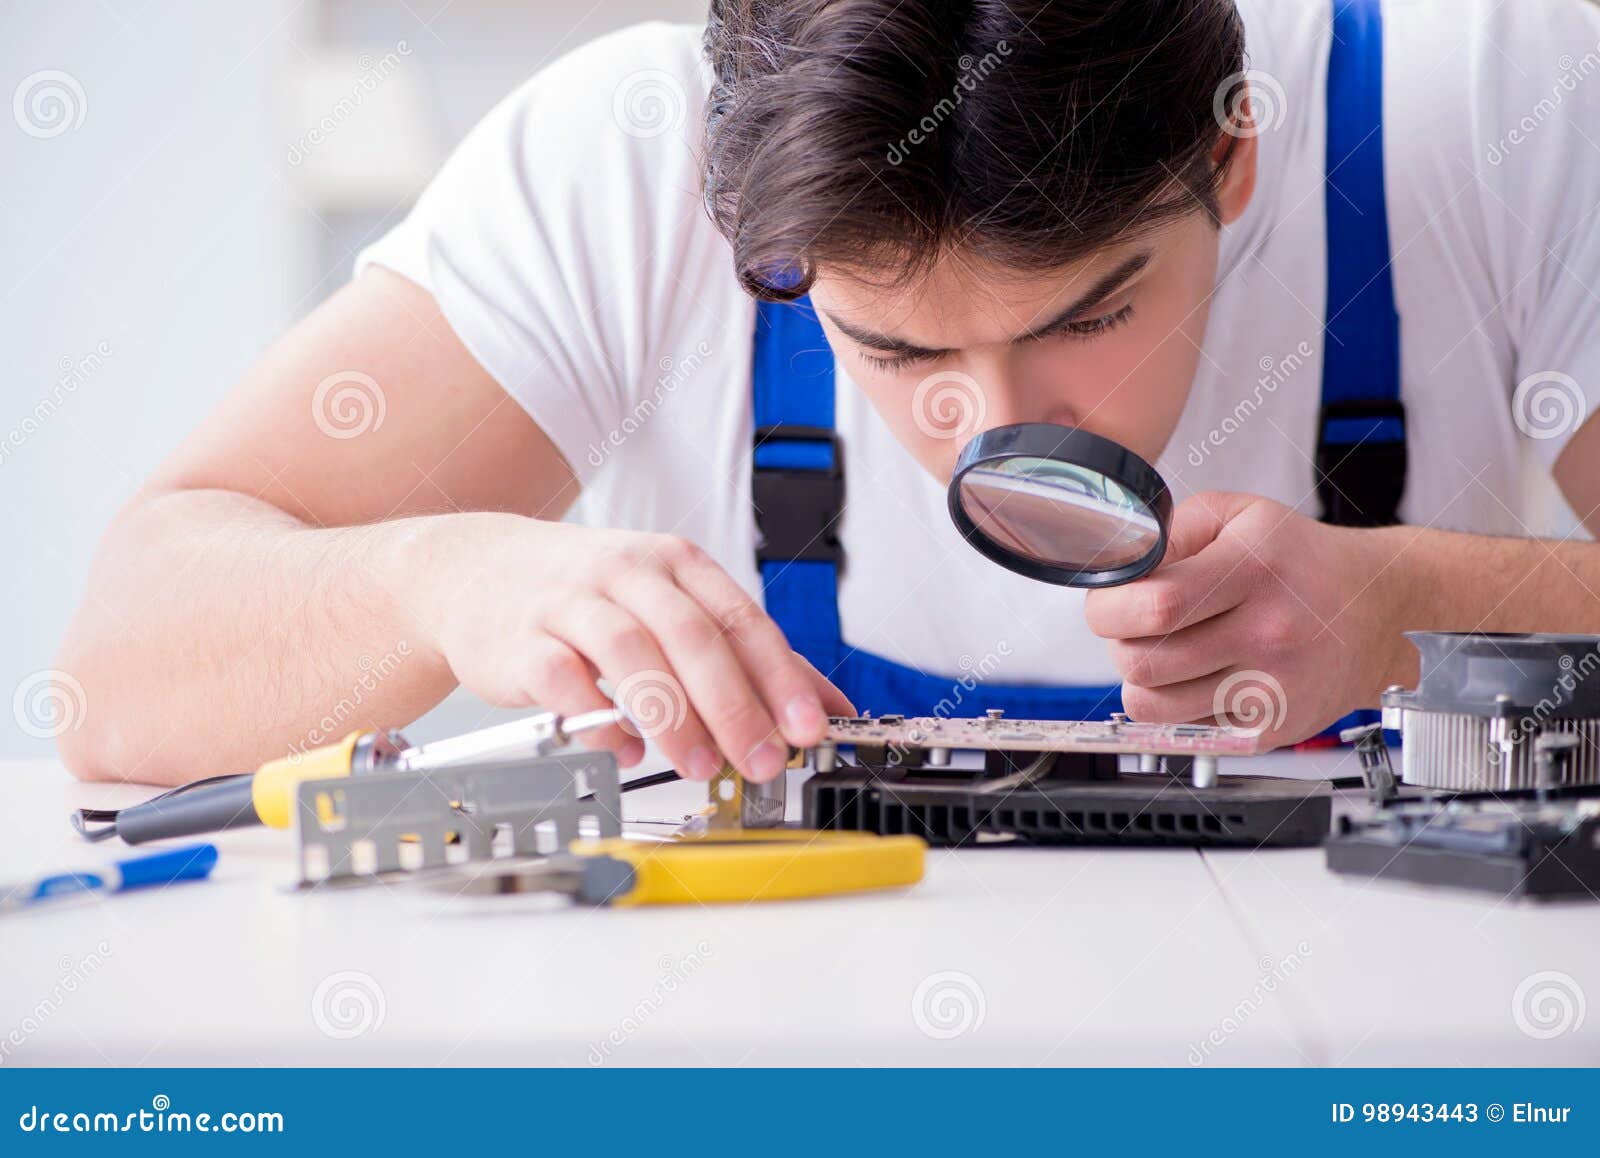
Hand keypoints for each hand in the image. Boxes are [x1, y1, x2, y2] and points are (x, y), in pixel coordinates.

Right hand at [398, 513, 851, 780]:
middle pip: (694, 638)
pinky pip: (565, 680)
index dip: (781, 677)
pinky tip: (623, 750)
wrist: (474, 571)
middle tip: (762, 759)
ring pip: (633, 654)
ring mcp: (571, 603)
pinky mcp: (522, 640)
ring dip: (674, 717)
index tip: (809, 726)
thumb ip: (744, 654)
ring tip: (701, 763)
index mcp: (675, 564)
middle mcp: (627, 573)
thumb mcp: (669, 603)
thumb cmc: (585, 594)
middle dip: (736, 706)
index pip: (741, 619)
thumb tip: (824, 705)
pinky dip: (598, 720)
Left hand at [1084, 492, 1418, 746]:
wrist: (1377, 610)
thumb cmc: (1300, 560)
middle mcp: (1268, 631)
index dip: (1108, 607)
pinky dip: (1176, 706)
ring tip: (1165, 651)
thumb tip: (1120, 568)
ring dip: (1141, 679)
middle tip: (1135, 627)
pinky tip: (1200, 677)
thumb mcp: (1239, 514)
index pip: (1153, 605)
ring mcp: (1272, 687)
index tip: (1107, 601)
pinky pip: (1185, 728)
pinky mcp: (1271, 727)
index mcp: (1255, 569)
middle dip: (1118, 642)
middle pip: (1144, 660)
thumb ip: (1171, 531)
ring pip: (1154, 704)